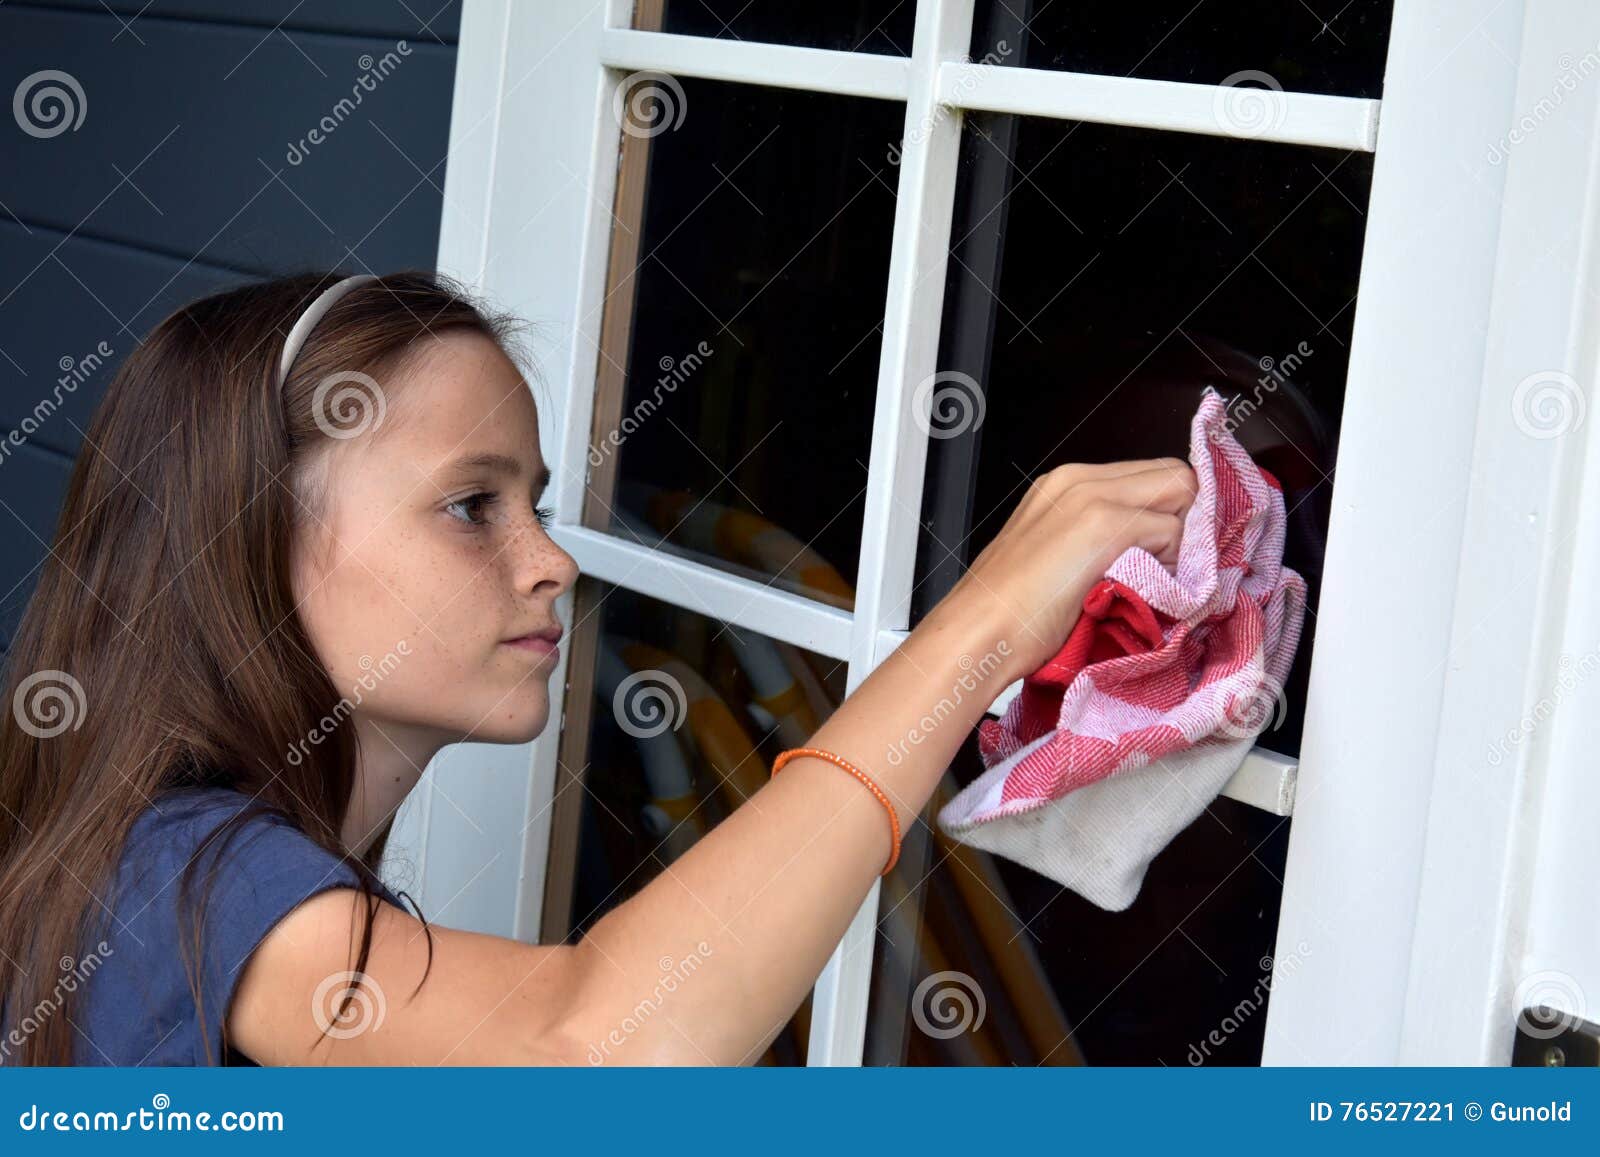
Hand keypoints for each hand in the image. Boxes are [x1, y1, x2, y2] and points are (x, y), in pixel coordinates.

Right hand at [932, 458, 1197, 682]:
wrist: (979, 633)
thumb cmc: (1009, 613)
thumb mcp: (1056, 559)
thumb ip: (1099, 540)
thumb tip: (1151, 552)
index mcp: (1065, 485)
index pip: (1150, 475)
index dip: (1170, 512)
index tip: (1168, 553)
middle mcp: (1079, 479)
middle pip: (1173, 475)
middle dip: (1184, 519)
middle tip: (1170, 568)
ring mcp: (1091, 496)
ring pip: (1181, 495)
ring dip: (1181, 542)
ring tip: (1152, 581)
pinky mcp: (1105, 523)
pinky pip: (1173, 530)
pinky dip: (1172, 563)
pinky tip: (1144, 590)